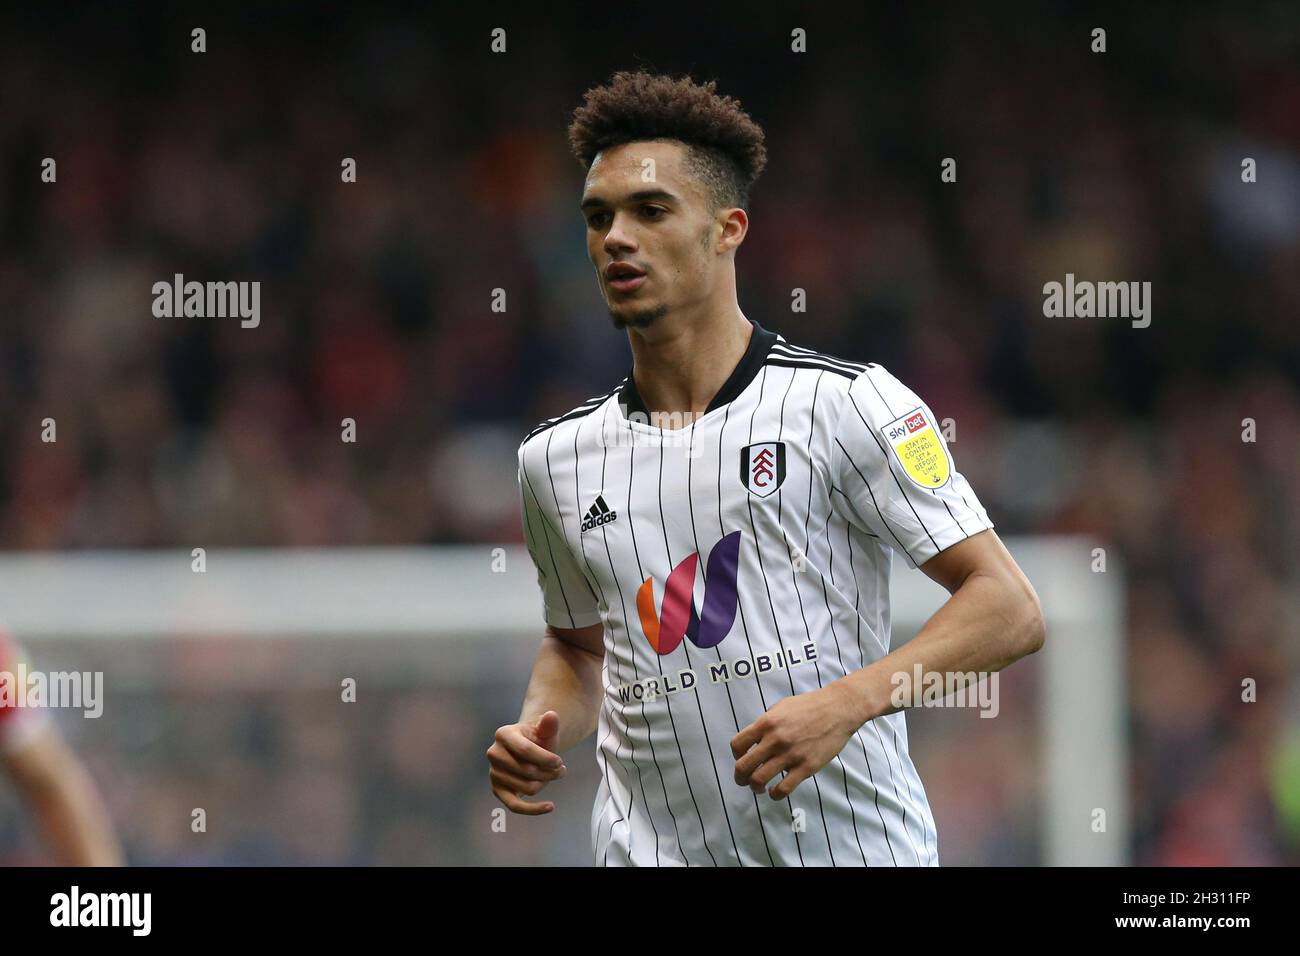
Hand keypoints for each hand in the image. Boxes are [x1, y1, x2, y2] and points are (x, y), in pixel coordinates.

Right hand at [487, 711, 567, 814]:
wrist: (528, 749)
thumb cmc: (537, 738)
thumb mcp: (545, 729)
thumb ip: (549, 724)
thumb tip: (552, 716)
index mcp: (503, 734)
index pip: (525, 750)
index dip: (546, 759)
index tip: (560, 762)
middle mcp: (494, 753)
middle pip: (528, 771)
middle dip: (550, 773)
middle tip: (561, 770)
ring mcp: (494, 773)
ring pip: (527, 787)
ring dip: (546, 783)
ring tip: (553, 775)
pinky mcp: (497, 790)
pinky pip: (515, 806)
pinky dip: (534, 809)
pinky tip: (550, 806)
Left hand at [731, 683, 859, 800]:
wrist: (838, 710)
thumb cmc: (809, 706)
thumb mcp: (781, 707)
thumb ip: (766, 723)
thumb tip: (754, 740)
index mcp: (766, 723)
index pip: (737, 745)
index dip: (736, 755)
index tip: (742, 758)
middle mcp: (775, 740)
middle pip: (743, 766)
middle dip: (740, 777)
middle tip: (744, 780)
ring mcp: (790, 755)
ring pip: (759, 780)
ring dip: (755, 787)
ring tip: (759, 787)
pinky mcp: (806, 767)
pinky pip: (783, 789)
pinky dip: (775, 794)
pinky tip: (775, 791)